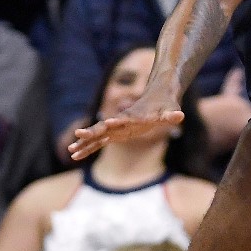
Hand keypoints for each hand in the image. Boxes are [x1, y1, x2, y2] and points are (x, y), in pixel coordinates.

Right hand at [69, 92, 183, 160]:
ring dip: (85, 143)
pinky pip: (99, 142)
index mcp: (134, 116)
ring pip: (97, 136)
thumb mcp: (170, 109)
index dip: (115, 122)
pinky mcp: (116, 133)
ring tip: (71, 151)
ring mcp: (116, 127)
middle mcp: (122, 121)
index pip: (123, 120)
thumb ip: (172, 114)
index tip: (106, 123)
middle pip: (104, 127)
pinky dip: (89, 147)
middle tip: (78, 134)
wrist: (157, 95)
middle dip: (91, 132)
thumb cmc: (165, 104)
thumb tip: (180, 115)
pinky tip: (77, 155)